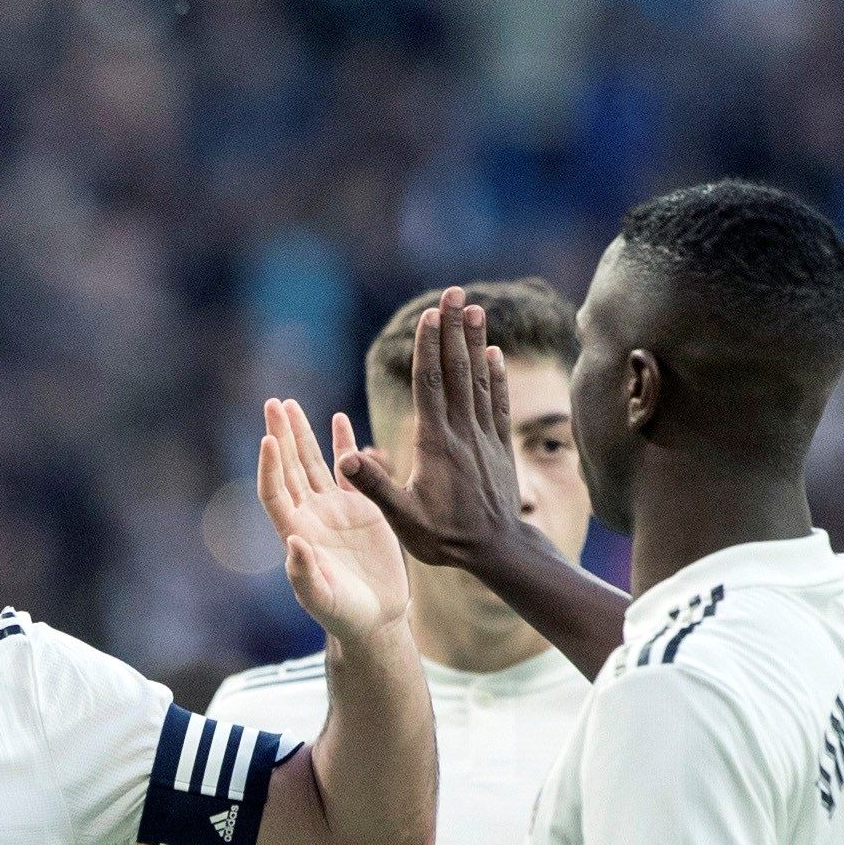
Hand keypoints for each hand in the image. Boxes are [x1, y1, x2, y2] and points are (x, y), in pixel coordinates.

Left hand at [260, 394, 413, 646]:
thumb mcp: (322, 600)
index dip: (269, 467)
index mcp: (295, 533)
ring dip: (301, 433)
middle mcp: (309, 515)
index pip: (275, 492)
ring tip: (289, 404)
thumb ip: (305, 575)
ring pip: (312, 462)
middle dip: (279, 435)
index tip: (267, 438)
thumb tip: (293, 542)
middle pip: (288, 468)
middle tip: (272, 402)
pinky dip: (343, 443)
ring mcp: (333, 509)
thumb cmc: (344, 616)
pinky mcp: (360, 507)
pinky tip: (338, 418)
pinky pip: (347, 469)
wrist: (375, 618)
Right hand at [336, 289, 519, 574]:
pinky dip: (496, 376)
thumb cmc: (444, 538)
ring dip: (475, 342)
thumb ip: (376, 487)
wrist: (497, 552)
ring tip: (474, 308)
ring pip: (479, 380)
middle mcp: (462, 432)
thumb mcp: (403, 519)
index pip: (431, 385)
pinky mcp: (499, 446)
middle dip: (454, 330)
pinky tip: (494, 354)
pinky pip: (498, 403)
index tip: (429, 313)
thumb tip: (344, 459)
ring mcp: (484, 437)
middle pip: (457, 371)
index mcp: (436, 444)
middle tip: (455, 293)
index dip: (429, 347)